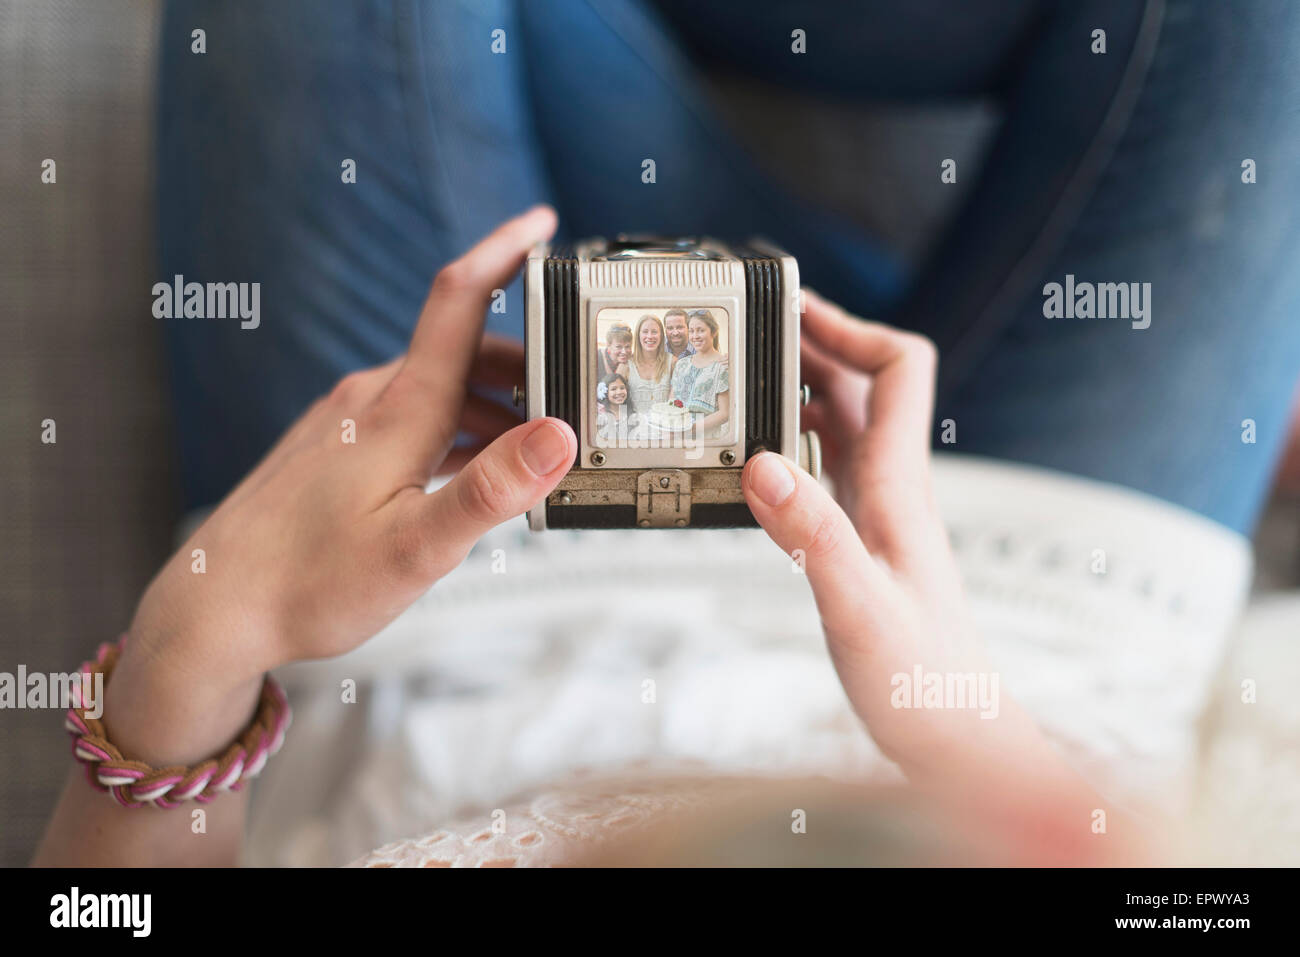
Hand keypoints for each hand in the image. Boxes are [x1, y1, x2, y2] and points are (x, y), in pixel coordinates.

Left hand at [114, 207, 574, 757]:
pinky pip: (412, 418)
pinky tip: (468, 478)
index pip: (459, 300)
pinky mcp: (335, 445)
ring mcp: (348, 420)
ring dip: (494, 410)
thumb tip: (557, 437)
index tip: (542, 220)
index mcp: (400, 411)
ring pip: (440, 389)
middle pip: (464, 351)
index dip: (504, 250)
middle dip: (526, 368)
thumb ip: (491, 490)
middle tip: (573, 405)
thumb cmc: (308, 584)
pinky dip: (456, 434)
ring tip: (531, 461)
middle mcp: (371, 400)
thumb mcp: (417, 548)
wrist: (213, 607)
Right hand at [741, 290, 1058, 788]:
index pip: (898, 367)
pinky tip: (756, 457)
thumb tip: (761, 464)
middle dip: (812, 341)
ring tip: (742, 375)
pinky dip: (791, 442)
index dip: (851, 326)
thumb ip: (811, 535)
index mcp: (899, 486)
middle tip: (749, 326)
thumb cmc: (922, 680)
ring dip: (798, 387)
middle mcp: (892, 487)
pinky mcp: (860, 542)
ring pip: (842, 422)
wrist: (953, 733)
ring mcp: (877, 513)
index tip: (793, 310)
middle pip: (861, 382)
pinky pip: (827, 468)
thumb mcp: (856, 606)